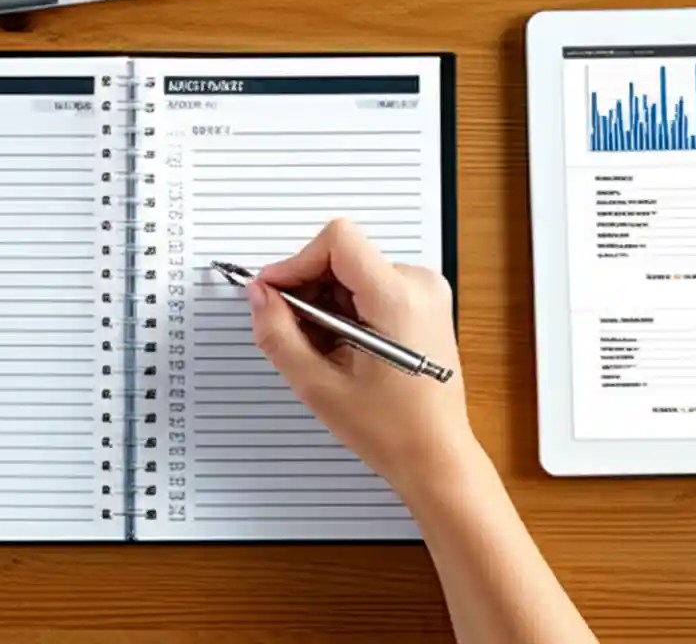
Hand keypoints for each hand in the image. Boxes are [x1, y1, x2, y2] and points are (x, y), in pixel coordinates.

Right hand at [247, 219, 471, 494]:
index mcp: (398, 299)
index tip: (275, 293)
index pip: (337, 241)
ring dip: (325, 304)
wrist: (435, 455)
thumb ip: (279, 333)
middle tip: (296, 334)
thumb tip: (259, 296)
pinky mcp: (422, 303)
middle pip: (341, 256)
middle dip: (308, 290)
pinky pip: (368, 286)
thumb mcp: (318, 385)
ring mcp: (424, 293)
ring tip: (324, 350)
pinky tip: (343, 348)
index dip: (296, 263)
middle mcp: (419, 285)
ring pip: (350, 272)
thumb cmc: (393, 430)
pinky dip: (344, 310)